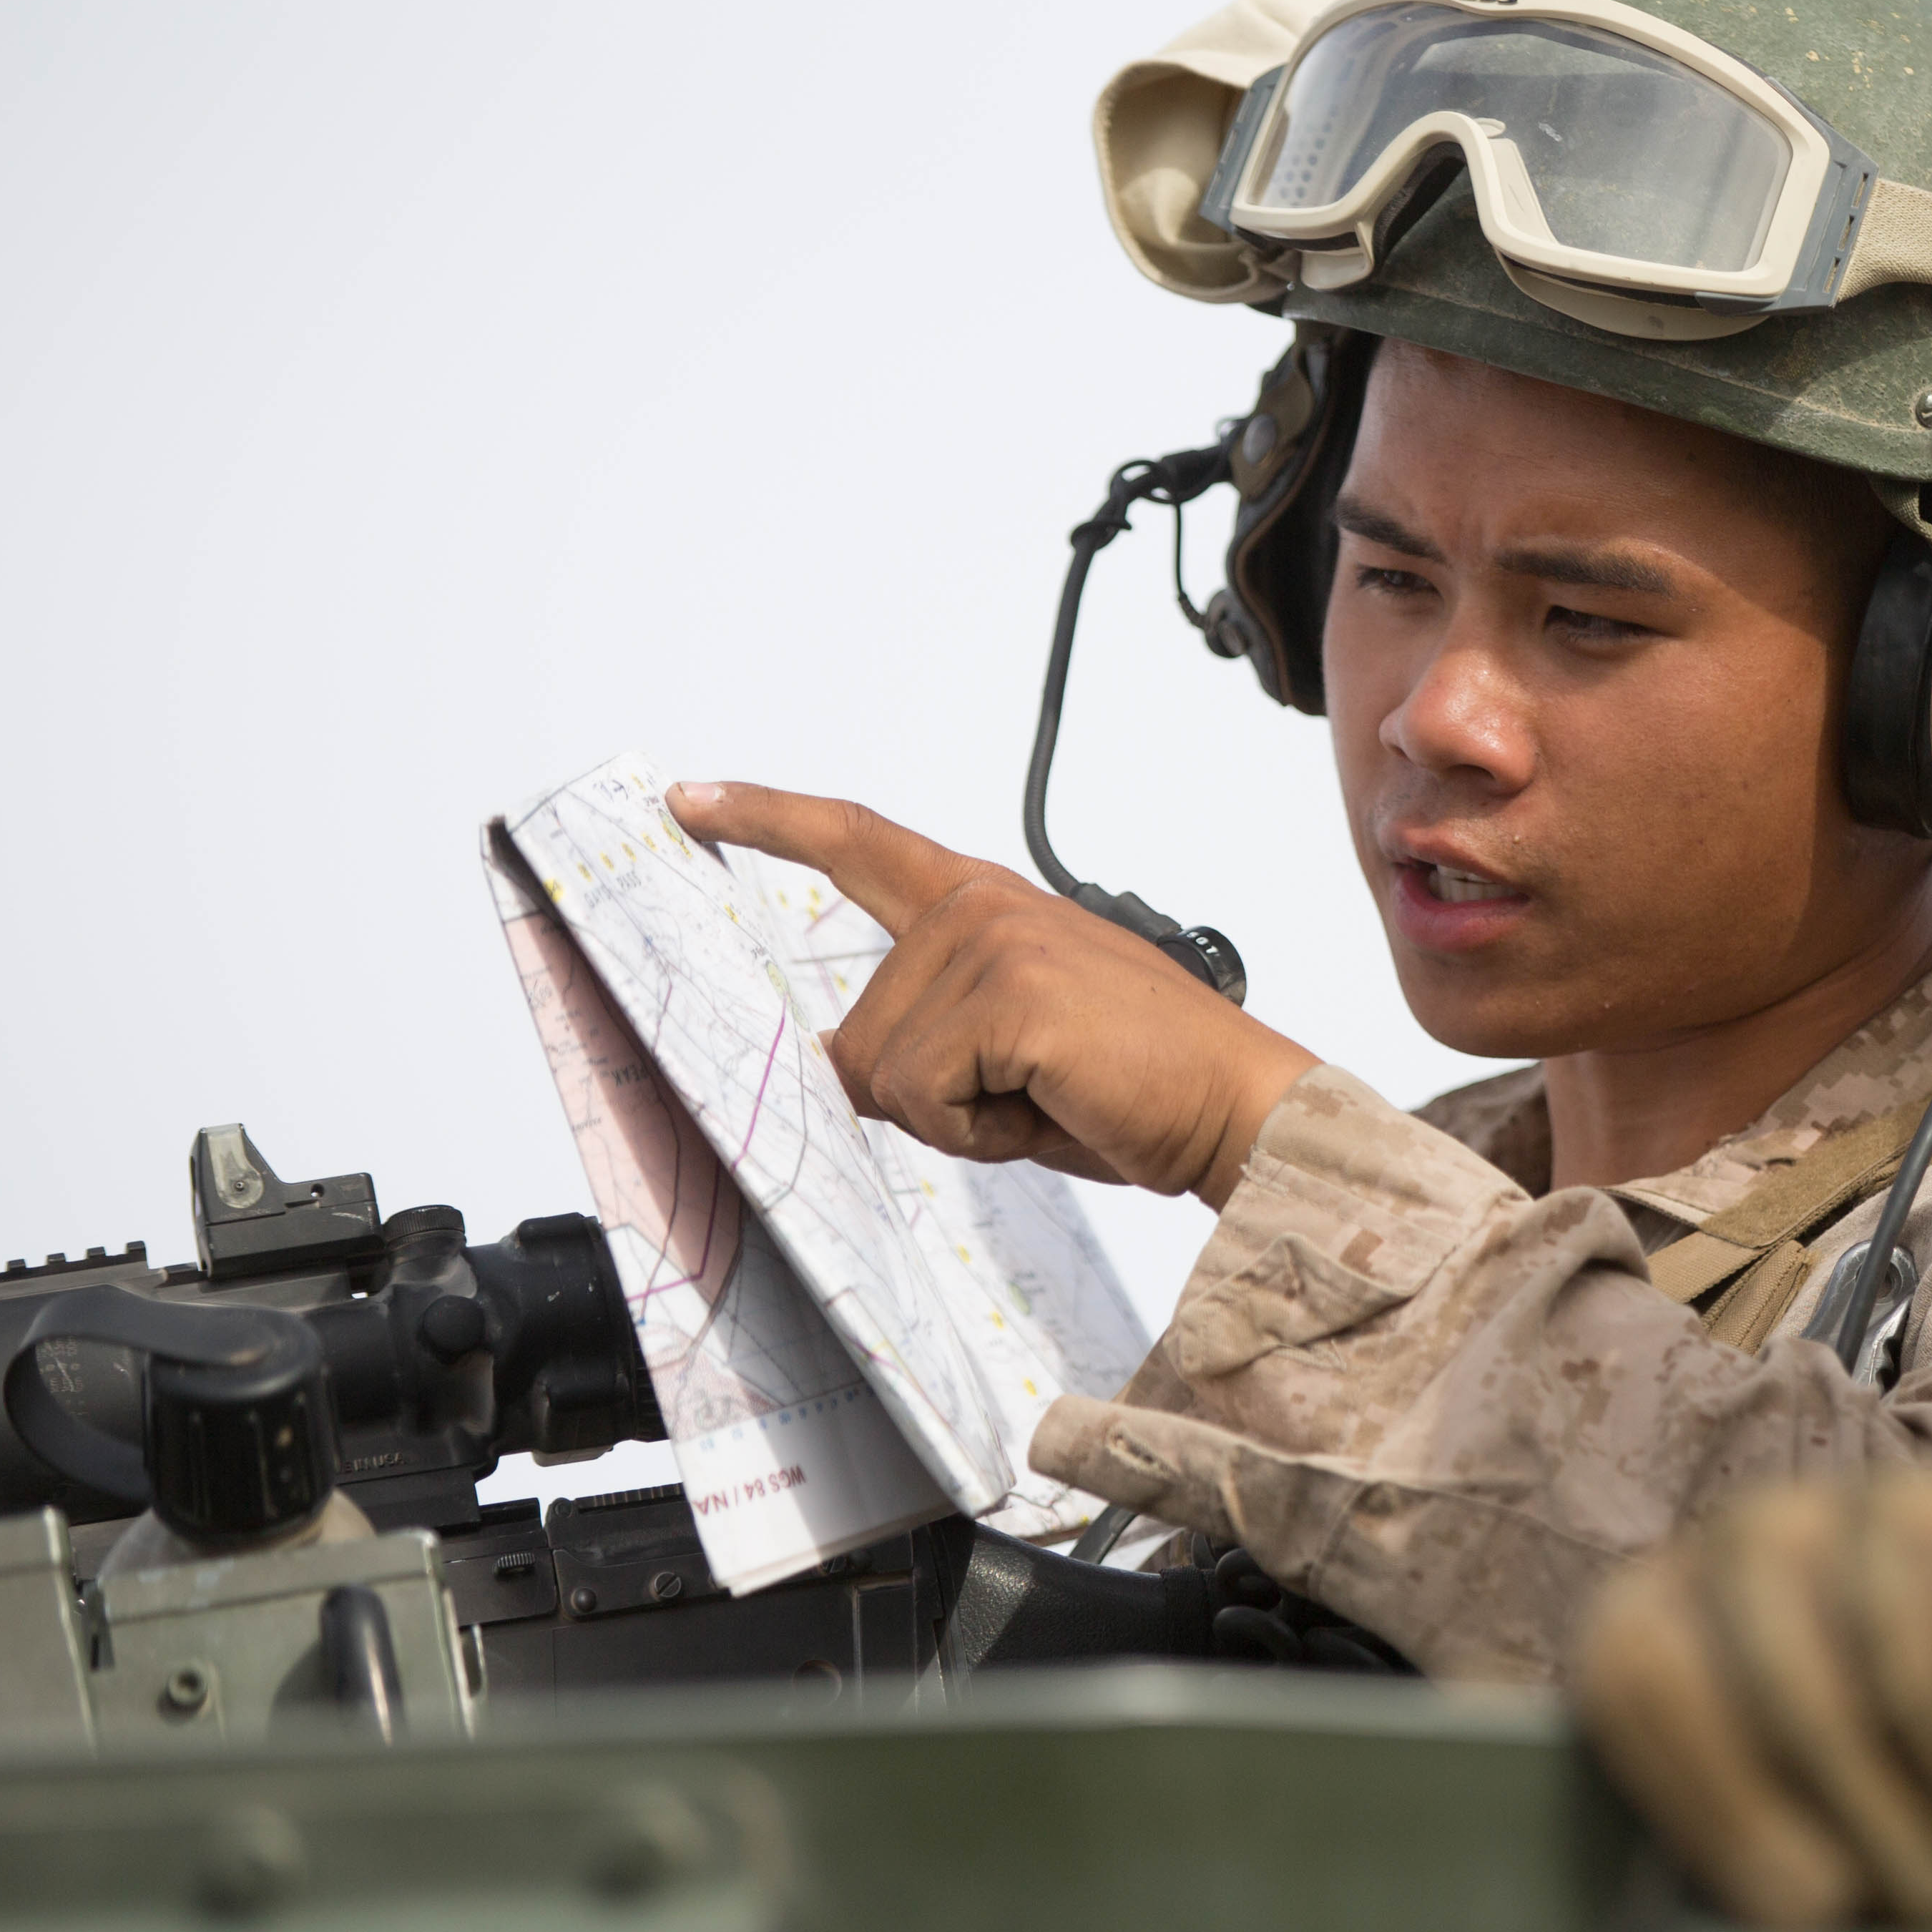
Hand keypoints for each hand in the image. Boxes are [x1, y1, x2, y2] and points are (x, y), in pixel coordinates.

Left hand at [667, 781, 1317, 1205]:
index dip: (767, 820)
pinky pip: (921, 1096)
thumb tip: (847, 1068)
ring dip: (960, 1118)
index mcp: (990, 906)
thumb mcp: (1012, 1051)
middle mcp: (983, 907)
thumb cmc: (1138, 1089)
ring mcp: (994, 941)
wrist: (1240, 1110)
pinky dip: (980, 1131)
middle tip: (1033, 1093)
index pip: (859, 844)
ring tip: (1052, 1095)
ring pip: (887, 1073)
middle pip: (859, 1031)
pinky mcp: (1009, 994)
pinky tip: (1052, 1104)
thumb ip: (932, 1033)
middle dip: (928, 1096)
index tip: (690, 800)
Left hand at [1568, 1471, 1931, 1931]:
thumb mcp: (1775, 1839)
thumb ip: (1760, 1876)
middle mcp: (1754, 1540)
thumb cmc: (1851, 1805)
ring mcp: (1881, 1511)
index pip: (1646, 1682)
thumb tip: (1810, 1913)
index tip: (1809, 1912)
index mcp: (1653, 1617)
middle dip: (1880, 1837)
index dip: (1726, 1811)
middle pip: (1801, 1701)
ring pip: (1917, 1679)